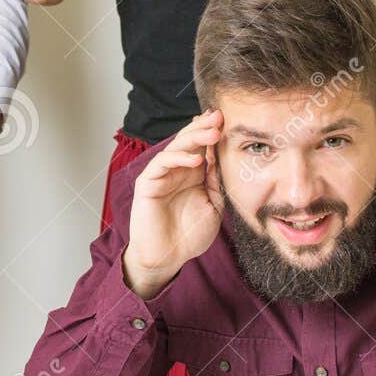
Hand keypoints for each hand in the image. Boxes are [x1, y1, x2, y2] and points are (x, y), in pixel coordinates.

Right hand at [122, 110, 225, 296]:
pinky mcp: (148, 183)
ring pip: (176, 147)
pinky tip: (196, 158)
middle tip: (220, 117)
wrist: (168, 258)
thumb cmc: (190, 235)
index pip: (202, 146)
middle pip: (189, 141)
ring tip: (213, 132)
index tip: (228, 119)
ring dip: (194, 137)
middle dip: (204, 128)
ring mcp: (161, 174)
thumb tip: (221, 156)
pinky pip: (162, 163)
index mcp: (192, 174)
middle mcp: (177, 170)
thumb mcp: (213, 204)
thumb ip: (216, 181)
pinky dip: (179, 158)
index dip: (212, 132)